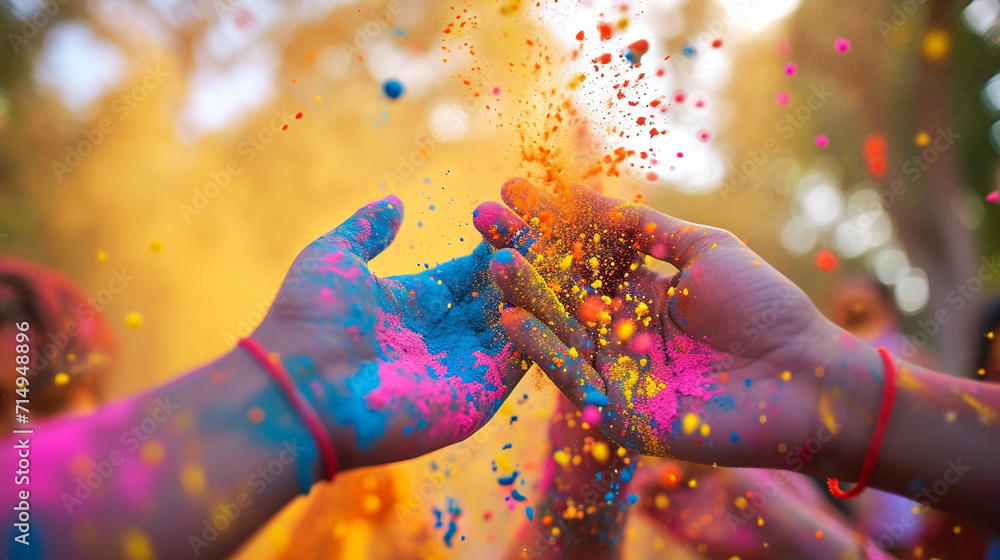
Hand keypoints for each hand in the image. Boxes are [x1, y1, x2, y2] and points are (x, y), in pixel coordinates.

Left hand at [254, 196, 522, 470]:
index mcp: (420, 304)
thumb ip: (367, 230)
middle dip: (527, 255)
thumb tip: (394, 202)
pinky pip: (527, 355)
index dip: (500, 238)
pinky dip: (539, 321)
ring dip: (536, 282)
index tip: (518, 205)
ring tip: (540, 243)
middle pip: (507, 292)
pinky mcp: (482, 394)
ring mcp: (469, 366)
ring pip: (525, 319)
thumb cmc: (309, 321)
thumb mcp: (336, 259)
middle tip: (541, 221)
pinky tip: (535, 281)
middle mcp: (449, 335)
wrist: (302, 386)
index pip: (476, 269)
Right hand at [474, 179, 879, 469]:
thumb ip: (646, 229)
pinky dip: (540, 349)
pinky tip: (510, 317)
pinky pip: (570, 377)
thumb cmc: (766, 308)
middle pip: (559, 285)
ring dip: (524, 294)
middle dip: (521, 249)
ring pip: (558, 327)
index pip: (582, 252)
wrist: (805, 377)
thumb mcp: (705, 250)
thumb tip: (589, 196)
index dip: (548, 220)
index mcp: (640, 292)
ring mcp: (613, 369)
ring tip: (493, 258)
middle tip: (481, 214)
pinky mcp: (614, 410)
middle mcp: (618, 328)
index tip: (512, 187)